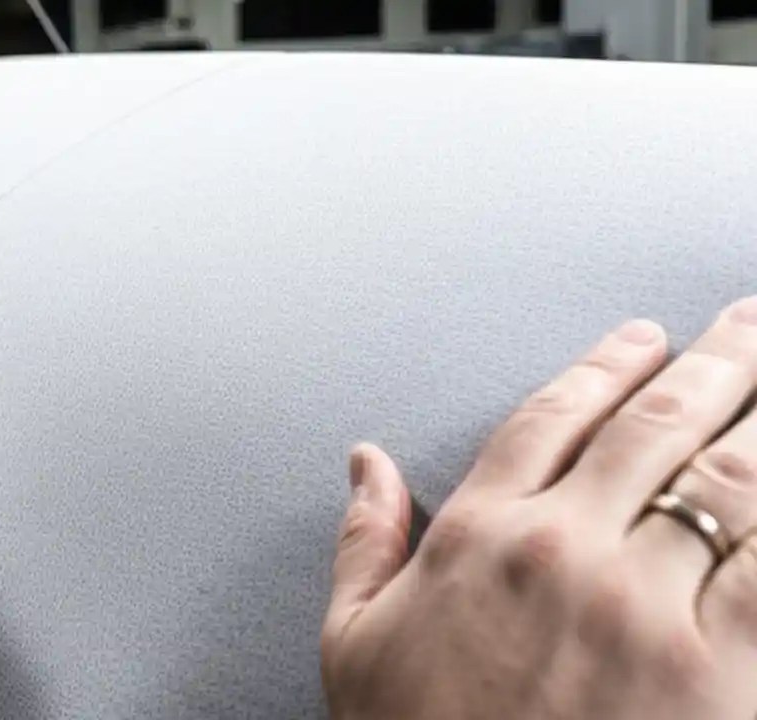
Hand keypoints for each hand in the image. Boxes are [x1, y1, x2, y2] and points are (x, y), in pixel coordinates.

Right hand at [322, 298, 756, 719]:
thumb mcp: (352, 646)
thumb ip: (362, 544)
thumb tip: (363, 463)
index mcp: (475, 538)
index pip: (550, 418)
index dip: (603, 366)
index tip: (638, 338)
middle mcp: (560, 551)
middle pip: (651, 426)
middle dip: (712, 360)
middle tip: (745, 320)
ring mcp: (640, 605)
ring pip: (724, 472)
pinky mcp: (715, 670)